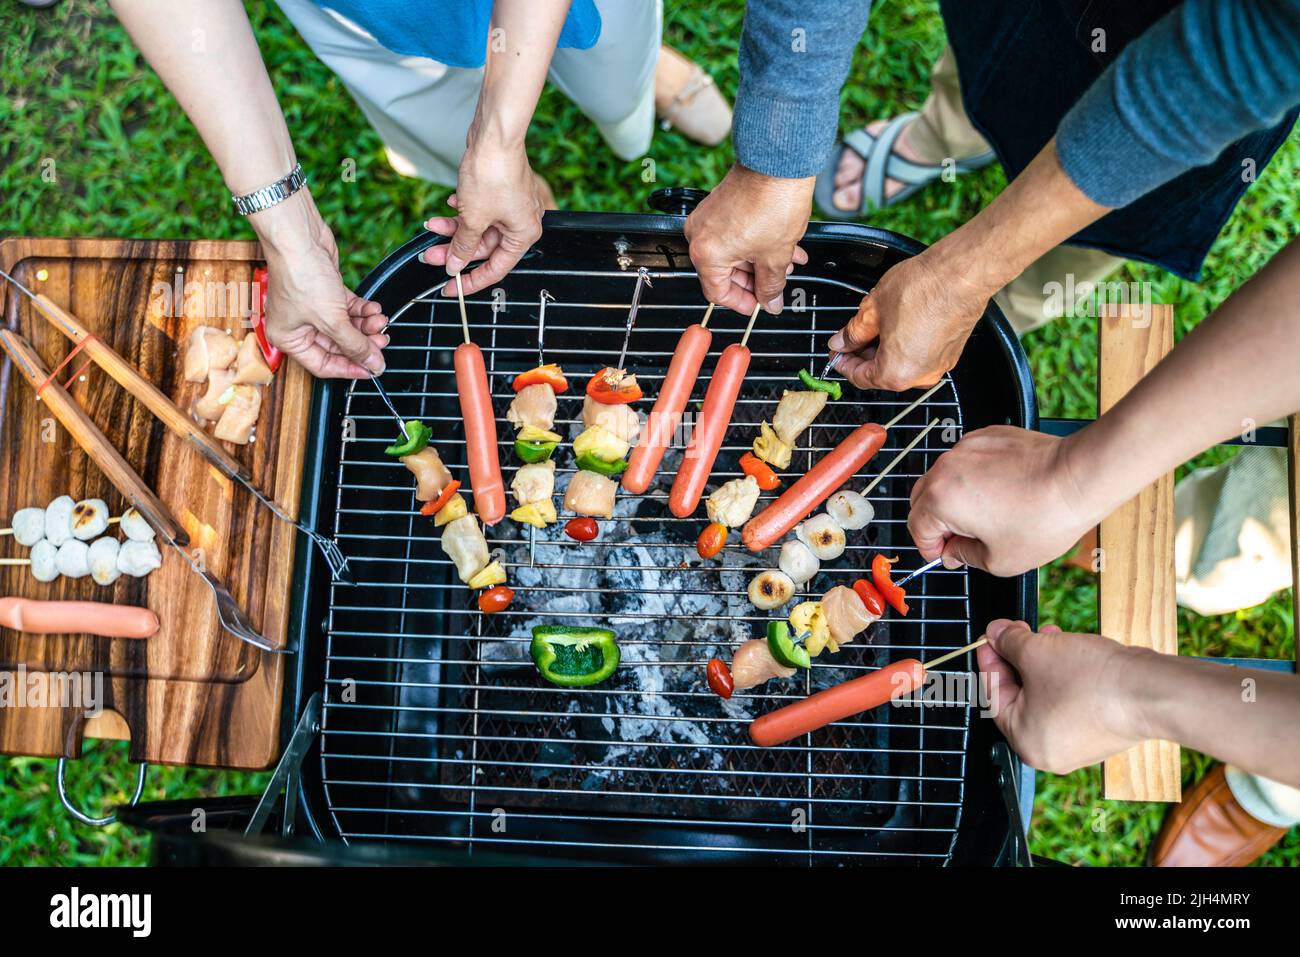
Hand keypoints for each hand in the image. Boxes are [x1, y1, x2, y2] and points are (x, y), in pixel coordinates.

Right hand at [253, 192, 387, 378]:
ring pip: (346, 326)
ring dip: (366, 325)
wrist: (298, 236)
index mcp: (288, 339)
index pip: (324, 365)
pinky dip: (363, 310)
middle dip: (362, 343)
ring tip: (380, 321)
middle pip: (338, 345)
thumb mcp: (332, 319)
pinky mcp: (325, 291)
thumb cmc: (300, 275)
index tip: (372, 368)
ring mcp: (312, 308)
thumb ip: (355, 344)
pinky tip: (374, 309)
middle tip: (382, 341)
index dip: (350, 369)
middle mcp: (298, 325)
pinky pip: (348, 309)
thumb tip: (373, 364)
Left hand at [423, 134, 545, 295]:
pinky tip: (450, 204)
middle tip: (431, 255)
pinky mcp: (500, 192)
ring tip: (433, 224)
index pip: (496, 269)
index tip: (451, 287)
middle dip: (455, 249)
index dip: (471, 281)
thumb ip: (463, 246)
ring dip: (454, 228)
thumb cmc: (494, 172)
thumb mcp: (473, 218)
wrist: (494, 135)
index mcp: (524, 234)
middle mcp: (521, 222)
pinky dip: (463, 211)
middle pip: (484, 247)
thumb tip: (454, 265)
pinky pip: (480, 211)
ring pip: (478, 228)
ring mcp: (511, 206)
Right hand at [684, 164, 810, 314]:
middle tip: (775, 285)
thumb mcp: (775, 257)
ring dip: (759, 262)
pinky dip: (754, 243)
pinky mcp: (719, 204)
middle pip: (724, 273)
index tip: (759, 305)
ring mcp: (708, 217)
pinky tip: (779, 245)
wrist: (779, 163)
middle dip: (755, 281)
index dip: (742, 303)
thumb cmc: (772, 203)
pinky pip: (732, 234)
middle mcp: (699, 235)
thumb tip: (770, 301)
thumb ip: (771, 286)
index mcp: (706, 254)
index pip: (718, 293)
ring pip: (732, 252)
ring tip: (786, 263)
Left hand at [828, 248, 989, 391]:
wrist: (962, 274)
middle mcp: (920, 376)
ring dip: (885, 350)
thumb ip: (853, 332)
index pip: (859, 377)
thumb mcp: (872, 310)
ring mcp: (938, 366)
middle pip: (882, 374)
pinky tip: (898, 325)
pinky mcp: (951, 353)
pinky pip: (920, 356)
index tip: (837, 351)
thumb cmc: (922, 289)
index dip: (843, 362)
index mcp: (896, 373)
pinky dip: (905, 346)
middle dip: (864, 355)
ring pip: (902, 365)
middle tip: (852, 337)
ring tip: (876, 325)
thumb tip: (842, 342)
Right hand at [907, 426, 1094, 575]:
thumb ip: (964, 557)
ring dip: (954, 498)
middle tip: (963, 538)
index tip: (947, 554)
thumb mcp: (1000, 560)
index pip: (917, 528)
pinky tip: (1001, 490)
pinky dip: (974, 476)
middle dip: (937, 522)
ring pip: (943, 478)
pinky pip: (966, 460)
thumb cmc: (1043, 518)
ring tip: (987, 513)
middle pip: (921, 500)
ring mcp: (965, 447)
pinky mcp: (986, 436)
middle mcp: (945, 468)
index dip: (930, 548)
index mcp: (940, 500)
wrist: (1078, 477)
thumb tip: (953, 552)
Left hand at [977, 620, 1145, 773]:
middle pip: (1020, 695)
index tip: (989, 637)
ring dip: (1042, 662)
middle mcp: (1051, 751)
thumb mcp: (1035, 651)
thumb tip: (995, 633)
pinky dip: (1065, 675)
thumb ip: (1008, 642)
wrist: (1151, 691)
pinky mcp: (1102, 731)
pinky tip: (1069, 650)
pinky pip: (1071, 700)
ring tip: (1047, 634)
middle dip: (1018, 657)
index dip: (989, 660)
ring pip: (1047, 695)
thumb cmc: (1091, 681)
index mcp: (1025, 741)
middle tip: (1016, 631)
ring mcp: (1079, 744)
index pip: (993, 695)